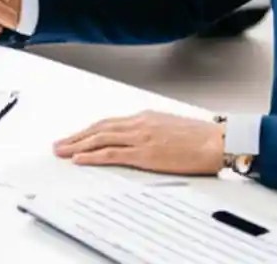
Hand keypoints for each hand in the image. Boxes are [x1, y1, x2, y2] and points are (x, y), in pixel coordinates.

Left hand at [54, 110, 224, 174]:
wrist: (217, 141)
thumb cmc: (201, 137)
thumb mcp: (171, 127)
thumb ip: (152, 130)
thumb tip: (140, 139)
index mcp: (145, 117)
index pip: (109, 122)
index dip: (89, 130)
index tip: (76, 136)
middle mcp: (138, 123)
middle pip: (98, 128)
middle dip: (76, 137)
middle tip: (58, 144)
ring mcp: (140, 137)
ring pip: (100, 139)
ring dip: (77, 145)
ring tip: (61, 152)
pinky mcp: (144, 153)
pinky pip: (111, 154)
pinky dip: (92, 156)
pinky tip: (79, 159)